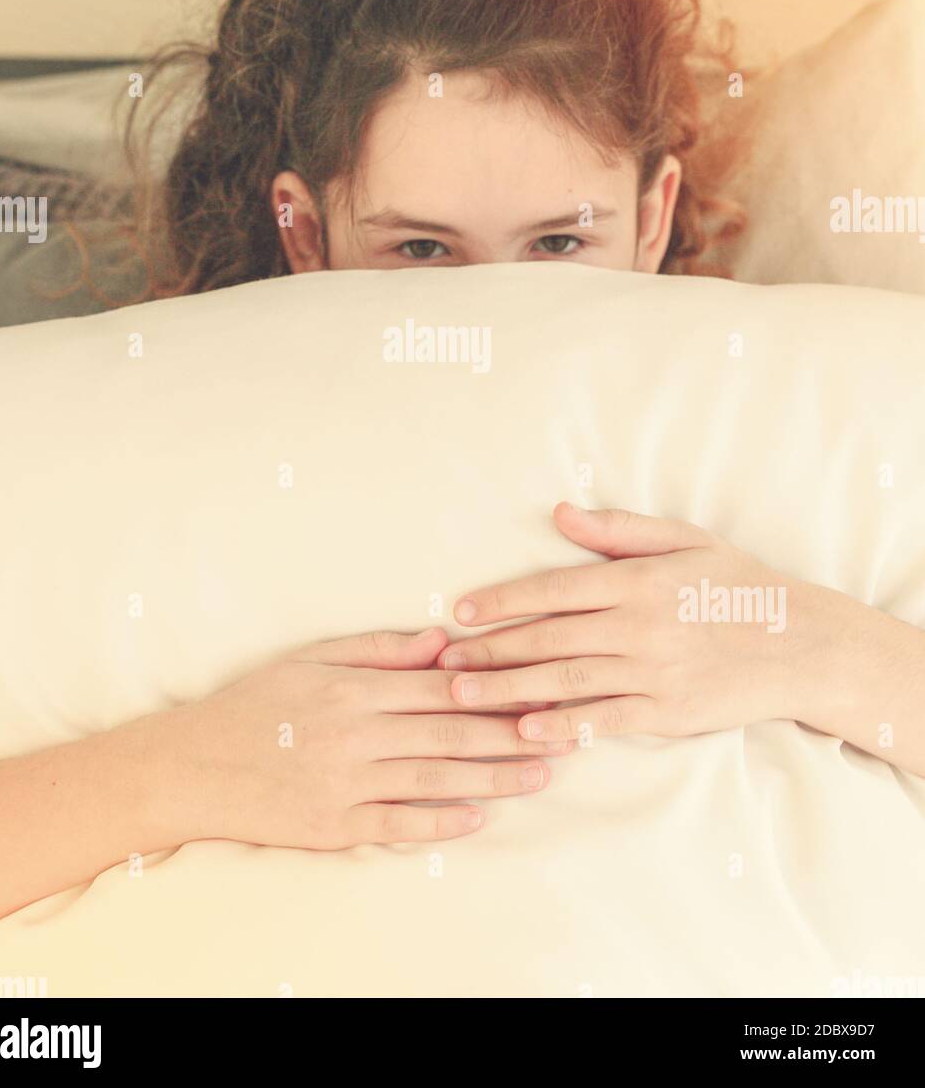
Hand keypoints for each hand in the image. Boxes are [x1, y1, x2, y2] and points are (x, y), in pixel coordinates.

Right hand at [162, 627, 569, 849]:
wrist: (191, 766)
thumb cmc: (253, 703)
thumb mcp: (311, 659)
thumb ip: (379, 649)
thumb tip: (443, 638)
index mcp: (355, 688)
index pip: (440, 687)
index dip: (495, 687)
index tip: (539, 685)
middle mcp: (356, 734)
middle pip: (450, 733)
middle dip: (512, 732)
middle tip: (565, 731)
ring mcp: (346, 783)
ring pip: (435, 778)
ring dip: (494, 777)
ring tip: (541, 774)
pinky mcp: (334, 826)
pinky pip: (398, 824)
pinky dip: (441, 822)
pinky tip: (479, 817)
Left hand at [436, 504, 833, 743]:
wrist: (799, 642)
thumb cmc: (736, 584)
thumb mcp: (683, 540)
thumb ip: (618, 529)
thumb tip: (560, 512)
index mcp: (635, 580)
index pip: (552, 589)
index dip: (502, 600)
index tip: (460, 609)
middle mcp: (636, 625)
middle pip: (547, 637)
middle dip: (488, 649)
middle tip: (442, 662)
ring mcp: (650, 672)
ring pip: (564, 680)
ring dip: (507, 689)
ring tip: (461, 696)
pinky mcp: (665, 712)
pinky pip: (602, 720)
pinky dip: (561, 726)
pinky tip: (524, 731)